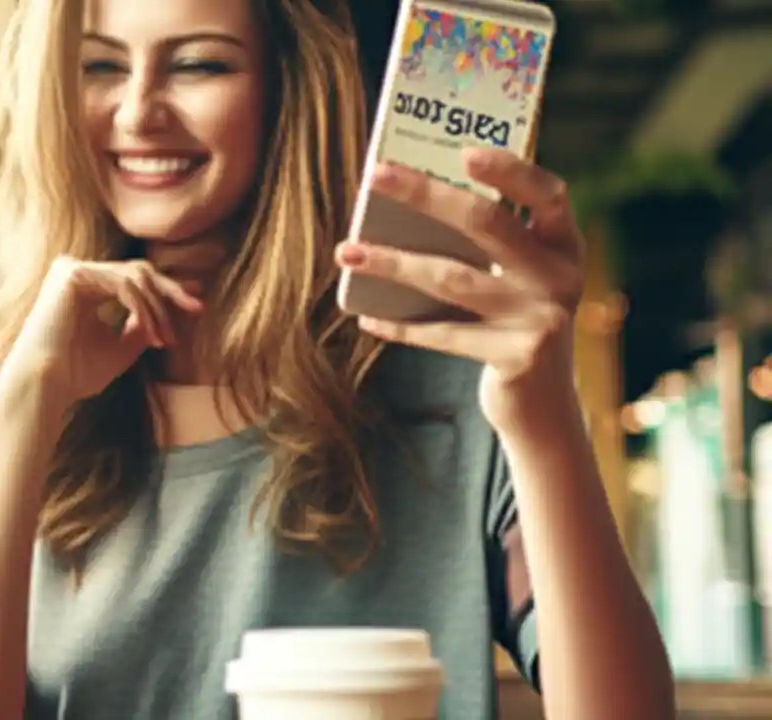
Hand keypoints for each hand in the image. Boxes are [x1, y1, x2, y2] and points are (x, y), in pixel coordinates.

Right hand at [0, 255, 203, 405]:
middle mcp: (76, 272)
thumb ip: (140, 326)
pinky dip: (143, 309)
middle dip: (170, 292)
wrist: (45, 387)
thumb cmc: (76, 373)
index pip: (134, 280)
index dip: (167, 292)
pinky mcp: (72, 274)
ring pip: (135, 278)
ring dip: (157, 310)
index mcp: (84, 286)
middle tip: (198, 308)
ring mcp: (72, 269)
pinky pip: (123, 285)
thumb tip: (169, 310)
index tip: (196, 306)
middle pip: (139, 271)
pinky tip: (150, 333)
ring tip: (164, 340)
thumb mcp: (120, 348)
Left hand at [335, 148, 585, 431]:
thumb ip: (488, 247)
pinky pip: (443, 334)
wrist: (545, 408)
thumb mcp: (519, 281)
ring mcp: (542, 318)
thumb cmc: (516, 326)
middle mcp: (560, 278)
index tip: (464, 153)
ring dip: (393, 262)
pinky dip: (401, 325)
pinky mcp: (518, 357)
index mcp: (564, 246)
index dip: (511, 171)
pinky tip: (367, 315)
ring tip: (346, 251)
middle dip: (426, 195)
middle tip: (375, 176)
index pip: (548, 194)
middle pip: (488, 224)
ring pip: (452, 279)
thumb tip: (407, 203)